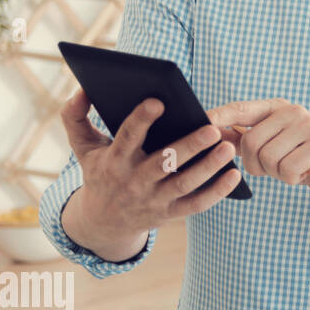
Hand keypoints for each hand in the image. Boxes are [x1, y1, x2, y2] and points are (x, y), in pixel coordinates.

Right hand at [58, 89, 240, 255]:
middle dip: (189, 146)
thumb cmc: (100, 172)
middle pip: (164, 163)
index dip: (141, 119)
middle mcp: (135, 181)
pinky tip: (235, 174)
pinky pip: (196, 204)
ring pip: (184, 184)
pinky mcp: (170, 213)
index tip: (158, 100)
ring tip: (229, 146)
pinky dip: (217, 192)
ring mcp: (154, 199)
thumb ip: (75, 116)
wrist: (103, 221)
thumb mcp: (82, 147)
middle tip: (212, 128)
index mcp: (115, 160)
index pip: (128, 137)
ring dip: (208, 167)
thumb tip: (83, 88)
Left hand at [206, 98, 309, 202]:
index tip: (201, 123)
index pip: (241, 109)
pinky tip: (305, 173)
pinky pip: (288, 168)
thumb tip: (210, 134)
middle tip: (275, 168)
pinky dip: (293, 178)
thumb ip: (244, 138)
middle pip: (251, 142)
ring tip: (293, 168)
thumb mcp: (273, 144)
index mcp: (278, 108)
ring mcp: (308, 126)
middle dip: (256, 164)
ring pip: (268, 157)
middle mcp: (293, 112)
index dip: (219, 116)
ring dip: (277, 173)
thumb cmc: (302, 158)